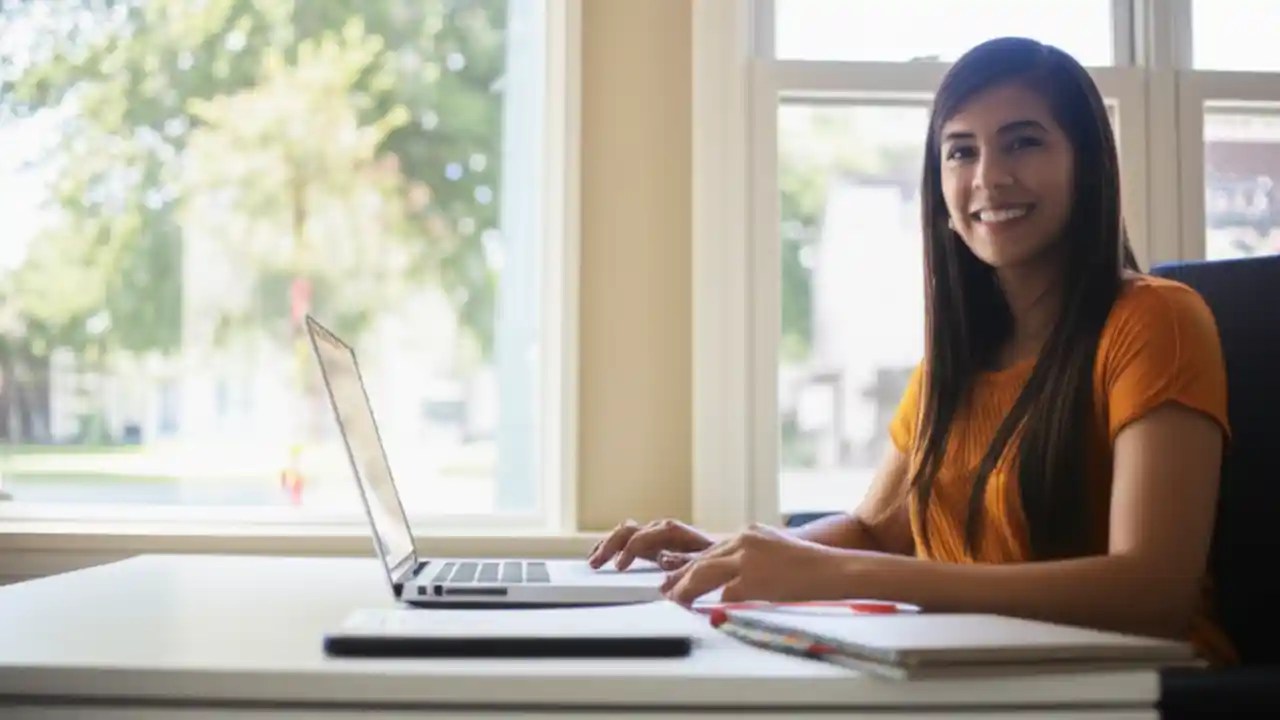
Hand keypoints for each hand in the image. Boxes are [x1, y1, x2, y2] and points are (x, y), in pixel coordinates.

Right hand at [587, 518, 714, 570]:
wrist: (722, 554)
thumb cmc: (713, 559)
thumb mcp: (703, 561)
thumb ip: (683, 560)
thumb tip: (663, 559)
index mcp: (672, 531)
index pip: (642, 536)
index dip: (629, 550)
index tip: (619, 566)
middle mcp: (660, 529)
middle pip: (628, 531)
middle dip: (610, 546)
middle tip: (596, 563)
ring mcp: (654, 534)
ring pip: (624, 533)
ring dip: (606, 545)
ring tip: (592, 561)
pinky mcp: (650, 542)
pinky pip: (626, 539)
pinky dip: (611, 546)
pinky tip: (600, 556)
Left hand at [660, 523, 864, 605]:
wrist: (835, 569)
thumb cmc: (812, 566)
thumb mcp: (776, 551)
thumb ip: (753, 559)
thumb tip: (733, 580)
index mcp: (750, 534)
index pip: (712, 551)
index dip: (692, 566)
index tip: (677, 578)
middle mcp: (745, 541)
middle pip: (703, 560)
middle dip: (682, 577)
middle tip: (666, 591)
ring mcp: (749, 559)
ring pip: (705, 572)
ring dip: (686, 588)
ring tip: (675, 601)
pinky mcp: (755, 579)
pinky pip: (724, 593)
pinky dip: (711, 602)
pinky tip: (701, 611)